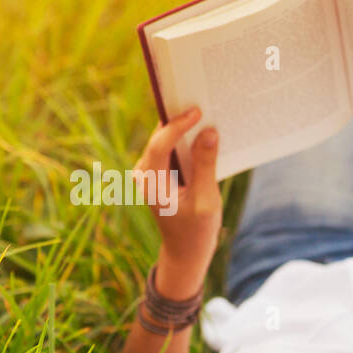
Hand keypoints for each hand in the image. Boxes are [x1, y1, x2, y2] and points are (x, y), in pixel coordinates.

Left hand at [131, 107, 221, 291]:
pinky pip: (172, 149)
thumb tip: (209, 132)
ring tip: (207, 111)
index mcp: (150, 183)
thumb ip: (206, 165)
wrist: (185, 252)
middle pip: (161, 137)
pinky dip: (187, 140)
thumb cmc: (195, 231)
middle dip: (181, 120)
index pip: (160, 144)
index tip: (197, 111)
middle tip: (203, 100)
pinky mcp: (159, 172)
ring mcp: (149, 172)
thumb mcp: (205, 200)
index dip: (177, 125)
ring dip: (185, 129)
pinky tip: (205, 131)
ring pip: (166, 140)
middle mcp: (144, 173)